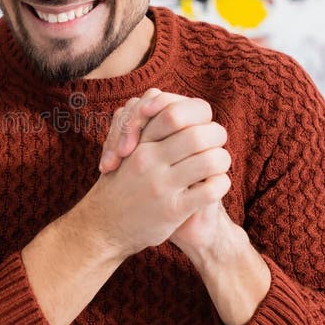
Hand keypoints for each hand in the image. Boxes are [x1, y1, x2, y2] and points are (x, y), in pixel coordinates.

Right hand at [80, 90, 231, 259]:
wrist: (103, 226)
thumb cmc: (120, 184)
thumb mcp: (126, 150)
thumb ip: (145, 126)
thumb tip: (166, 99)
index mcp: (140, 142)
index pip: (174, 111)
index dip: (194, 113)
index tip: (198, 123)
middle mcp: (149, 160)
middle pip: (198, 134)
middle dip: (217, 135)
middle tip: (217, 141)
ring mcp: (161, 185)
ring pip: (210, 160)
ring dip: (222, 159)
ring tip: (218, 164)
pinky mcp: (172, 210)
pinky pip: (210, 190)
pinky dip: (221, 184)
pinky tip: (216, 185)